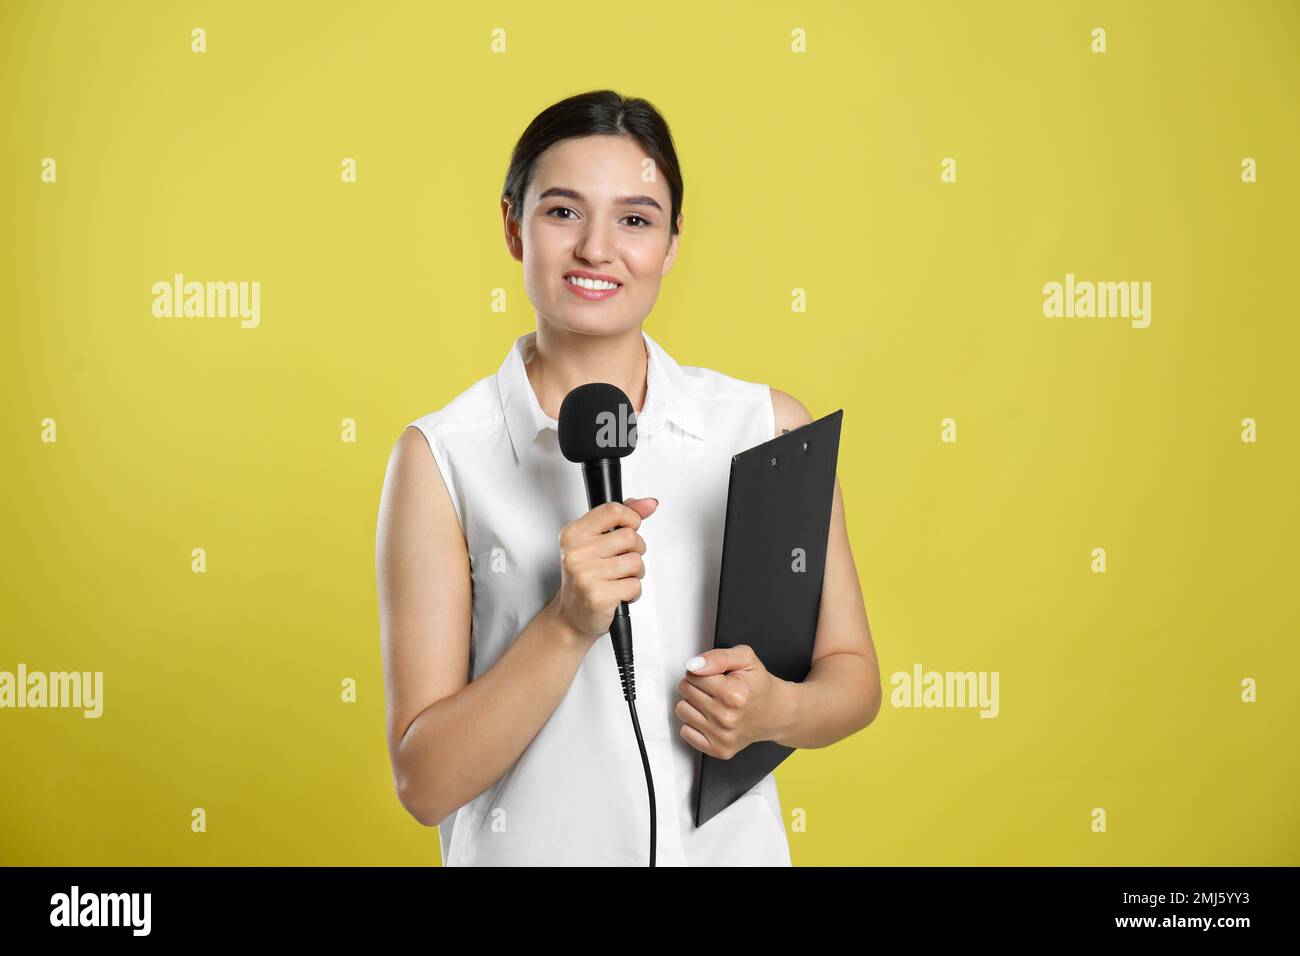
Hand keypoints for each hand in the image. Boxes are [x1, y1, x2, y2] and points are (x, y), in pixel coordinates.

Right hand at [553, 497, 658, 640]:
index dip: (631, 518)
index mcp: (574, 534)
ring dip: (635, 573)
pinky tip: (619, 594)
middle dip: (636, 550)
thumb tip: (648, 503)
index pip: (612, 511)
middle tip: (622, 561)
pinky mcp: (598, 596)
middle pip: (630, 537)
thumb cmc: (585, 577)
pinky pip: (635, 585)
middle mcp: (576, 553)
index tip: (631, 527)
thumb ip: (621, 518)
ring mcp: (586, 575)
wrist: (571, 616)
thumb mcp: (595, 542)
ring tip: (619, 579)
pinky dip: (633, 592)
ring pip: (636, 562)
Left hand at [675, 644, 790, 758]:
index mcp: (734, 694)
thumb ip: (718, 657)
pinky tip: (711, 718)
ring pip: (682, 710)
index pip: (693, 675)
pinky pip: (685, 732)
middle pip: (685, 691)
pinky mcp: (719, 750)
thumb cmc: (759, 686)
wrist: (776, 713)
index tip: (715, 675)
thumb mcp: (745, 659)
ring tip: (713, 702)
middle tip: (715, 687)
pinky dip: (694, 723)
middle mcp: (727, 718)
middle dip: (696, 684)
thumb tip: (693, 665)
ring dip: (693, 703)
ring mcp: (723, 736)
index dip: (702, 670)